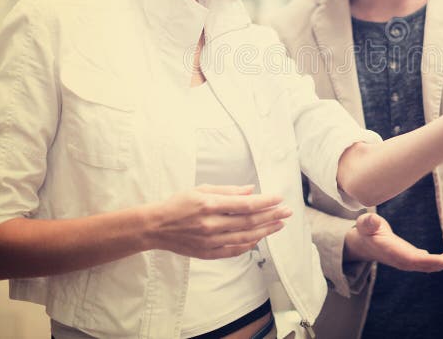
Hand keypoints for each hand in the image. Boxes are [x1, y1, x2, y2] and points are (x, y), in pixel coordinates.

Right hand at [147, 184, 291, 258]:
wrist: (155, 227)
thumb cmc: (178, 204)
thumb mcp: (201, 190)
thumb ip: (227, 190)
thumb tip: (251, 190)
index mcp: (210, 205)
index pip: (245, 205)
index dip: (265, 202)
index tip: (279, 198)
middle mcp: (211, 224)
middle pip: (249, 222)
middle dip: (271, 216)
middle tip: (287, 211)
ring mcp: (210, 241)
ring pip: (245, 238)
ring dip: (265, 231)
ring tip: (279, 224)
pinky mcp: (208, 253)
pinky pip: (233, 251)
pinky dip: (249, 245)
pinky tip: (260, 238)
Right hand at [344, 213, 442, 271]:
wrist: (364, 243)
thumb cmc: (365, 231)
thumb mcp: (364, 225)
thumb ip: (368, 223)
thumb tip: (372, 221)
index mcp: (393, 253)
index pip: (413, 260)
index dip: (429, 261)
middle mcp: (403, 260)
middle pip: (427, 265)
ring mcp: (410, 260)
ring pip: (433, 264)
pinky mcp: (415, 257)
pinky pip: (433, 260)